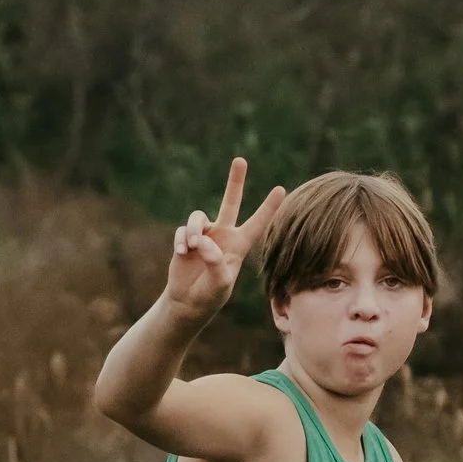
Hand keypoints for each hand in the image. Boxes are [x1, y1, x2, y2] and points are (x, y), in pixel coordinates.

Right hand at [166, 157, 285, 320]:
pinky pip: (183, 230)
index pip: (257, 223)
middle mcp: (223, 235)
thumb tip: (203, 242)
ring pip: (198, 217)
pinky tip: (182, 254)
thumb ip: (215, 262)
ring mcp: (204, 235)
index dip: (269, 207)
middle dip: (235, 181)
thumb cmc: (210, 295)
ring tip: (192, 247)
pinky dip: (181, 240)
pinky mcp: (186, 238)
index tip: (281, 189)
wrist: (187, 302)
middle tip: (240, 160)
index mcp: (239, 245)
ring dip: (194, 231)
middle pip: (231, 201)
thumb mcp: (219, 283)